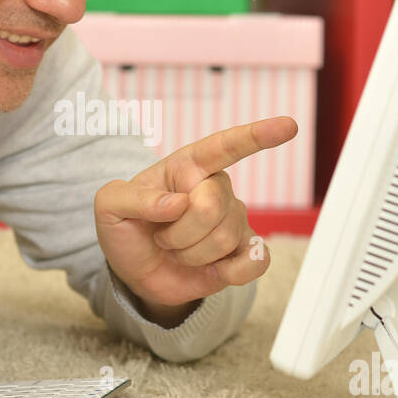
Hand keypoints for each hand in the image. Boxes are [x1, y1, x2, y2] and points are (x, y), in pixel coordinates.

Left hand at [94, 117, 297, 322]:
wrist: (136, 270)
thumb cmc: (126, 228)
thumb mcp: (108, 207)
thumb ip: (133, 198)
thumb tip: (177, 204)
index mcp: (189, 166)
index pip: (225, 146)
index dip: (257, 135)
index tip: (289, 125)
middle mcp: (217, 189)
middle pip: (212, 206)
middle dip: (177, 232)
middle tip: (162, 237)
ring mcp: (234, 221)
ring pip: (224, 239)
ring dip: (189, 254)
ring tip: (177, 249)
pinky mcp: (243, 253)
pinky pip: (256, 262)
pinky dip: (230, 272)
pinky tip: (214, 269)